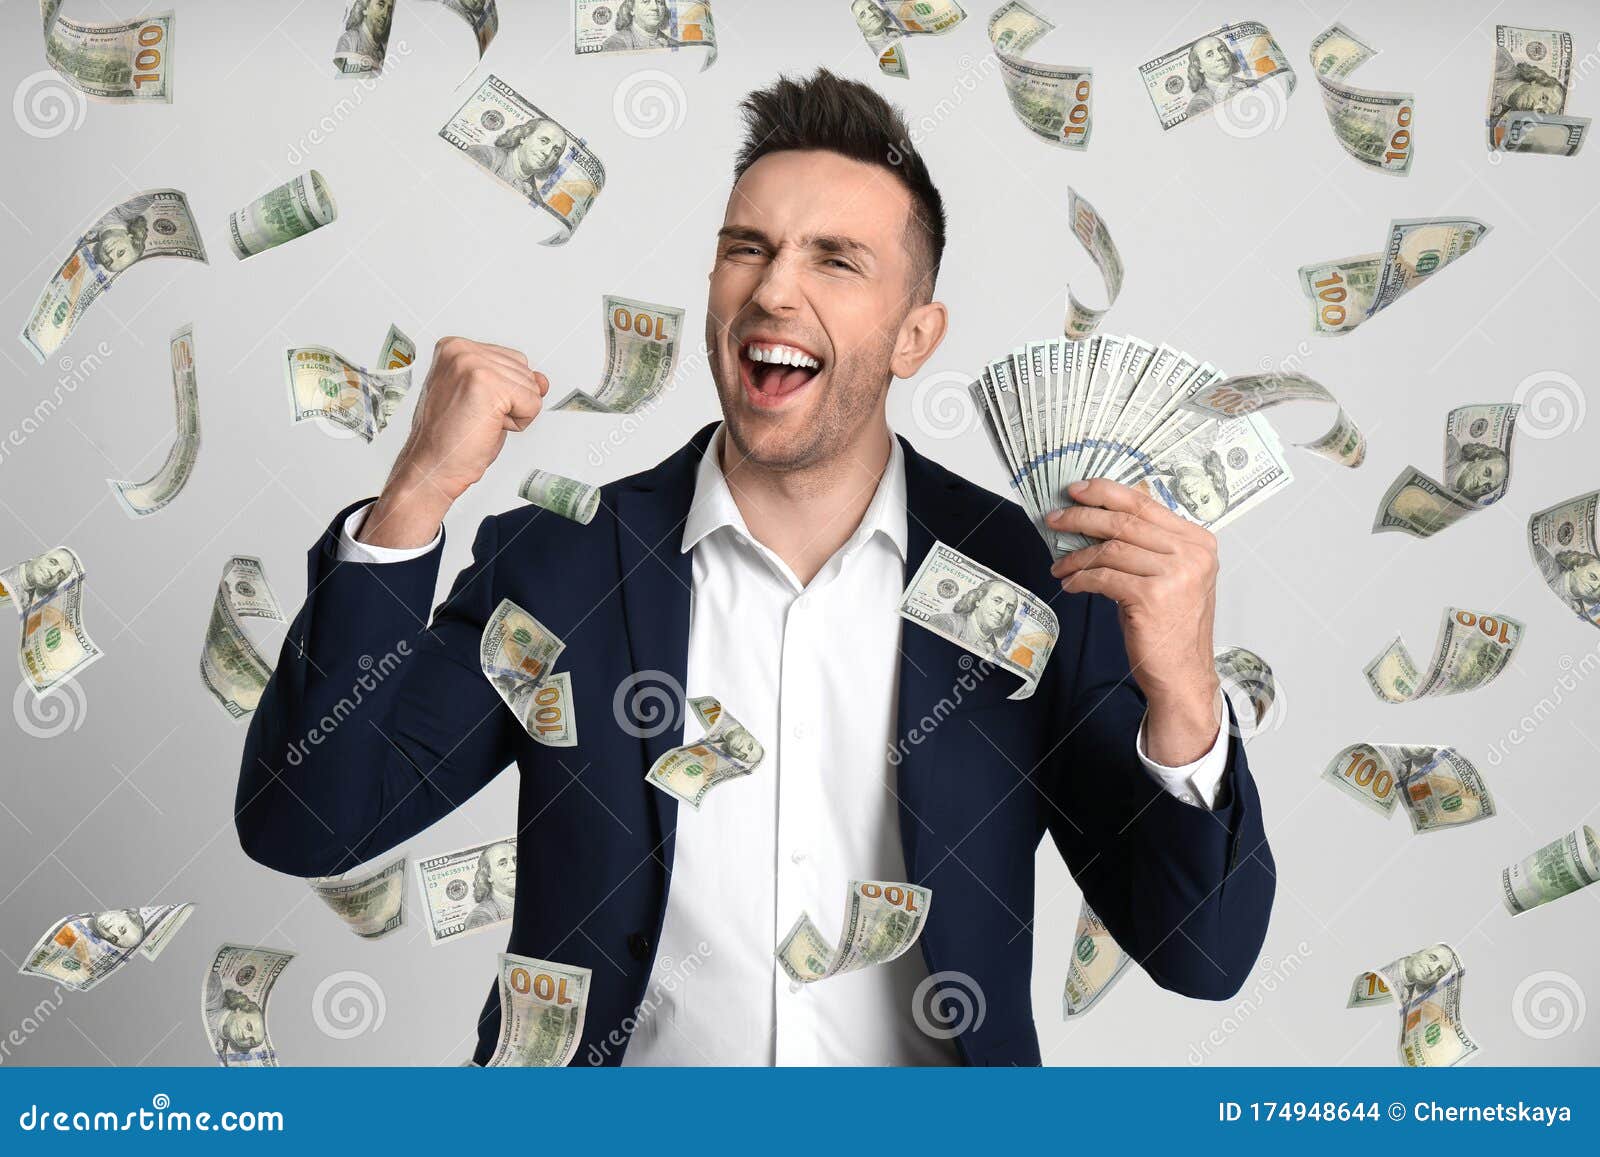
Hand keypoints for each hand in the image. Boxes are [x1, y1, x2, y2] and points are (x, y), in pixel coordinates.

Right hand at [359, 337, 547, 548]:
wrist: (433, 465)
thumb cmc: (452, 438)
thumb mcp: (487, 399)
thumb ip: (512, 381)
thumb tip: (541, 379)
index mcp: (454, 348)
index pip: (513, 360)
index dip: (504, 392)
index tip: (473, 406)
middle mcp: (460, 350)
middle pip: (525, 370)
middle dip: (511, 402)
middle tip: (476, 416)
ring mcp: (472, 363)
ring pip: (531, 387)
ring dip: (513, 413)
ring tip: (480, 421)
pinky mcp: (486, 382)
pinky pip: (532, 403)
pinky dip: (518, 423)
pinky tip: (488, 426)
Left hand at [1048, 478, 1220, 764]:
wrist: (1183, 673)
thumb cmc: (1170, 626)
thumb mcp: (1168, 576)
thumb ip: (1145, 546)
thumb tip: (1097, 518)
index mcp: (1197, 542)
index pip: (1145, 504)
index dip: (1106, 492)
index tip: (1076, 490)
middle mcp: (1191, 554)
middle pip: (1124, 521)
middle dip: (1082, 517)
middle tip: (1054, 519)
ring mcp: (1174, 575)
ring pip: (1110, 549)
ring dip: (1077, 556)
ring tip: (1060, 565)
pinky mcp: (1152, 596)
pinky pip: (1103, 577)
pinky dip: (1081, 578)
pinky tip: (1071, 584)